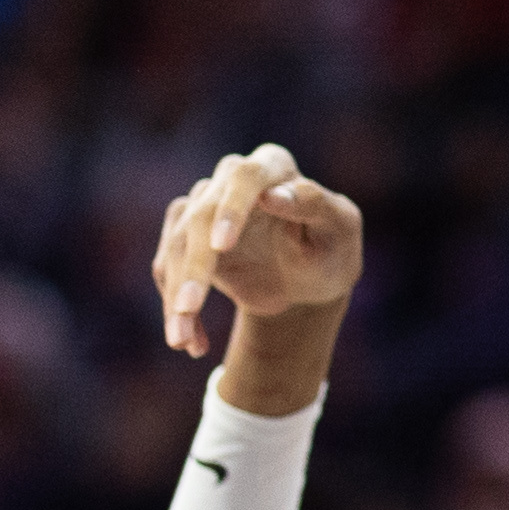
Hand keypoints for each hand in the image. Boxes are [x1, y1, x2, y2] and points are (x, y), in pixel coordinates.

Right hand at [151, 144, 363, 357]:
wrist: (310, 282)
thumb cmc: (333, 250)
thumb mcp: (341, 230)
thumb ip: (317, 206)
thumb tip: (273, 195)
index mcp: (273, 166)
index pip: (245, 178)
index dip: (230, 209)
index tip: (222, 246)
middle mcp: (231, 180)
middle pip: (199, 217)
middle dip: (193, 267)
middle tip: (189, 309)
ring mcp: (203, 207)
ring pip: (175, 246)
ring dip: (175, 296)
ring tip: (183, 341)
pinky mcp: (185, 238)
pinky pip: (167, 269)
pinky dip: (175, 307)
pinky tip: (193, 342)